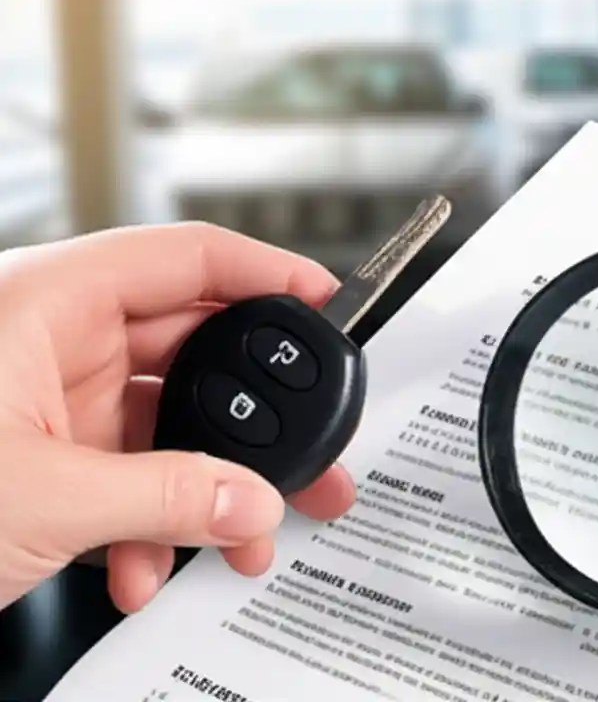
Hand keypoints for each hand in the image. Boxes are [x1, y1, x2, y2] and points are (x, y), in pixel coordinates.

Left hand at [0, 223, 356, 613]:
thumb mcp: (43, 496)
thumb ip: (171, 495)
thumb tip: (257, 503)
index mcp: (47, 303)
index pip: (184, 258)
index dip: (267, 273)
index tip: (327, 305)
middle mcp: (53, 341)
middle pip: (190, 355)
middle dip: (253, 426)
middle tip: (314, 464)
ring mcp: (48, 401)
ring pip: (165, 429)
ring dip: (205, 494)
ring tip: (240, 544)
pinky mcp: (41, 458)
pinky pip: (127, 477)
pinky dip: (149, 525)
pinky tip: (143, 569)